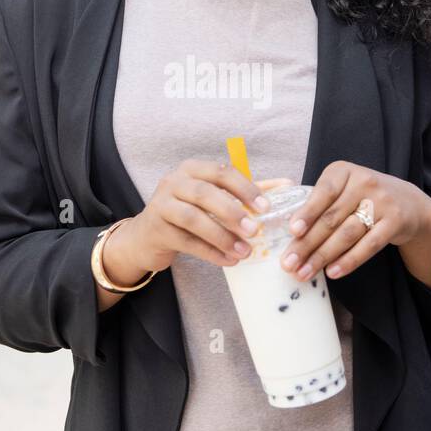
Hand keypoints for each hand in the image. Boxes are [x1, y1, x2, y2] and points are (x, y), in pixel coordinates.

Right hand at [127, 161, 285, 272]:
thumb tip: (285, 185)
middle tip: (255, 230)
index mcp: (192, 169)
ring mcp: (161, 205)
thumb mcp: (212, 198)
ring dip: (221, 236)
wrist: (144, 237)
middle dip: (232, 212)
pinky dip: (210, 252)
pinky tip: (229, 261)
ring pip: (193, 218)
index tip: (266, 207)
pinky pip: (186, 242)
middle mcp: (173, 182)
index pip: (221, 172)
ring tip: (244, 251)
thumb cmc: (185, 213)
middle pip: (204, 193)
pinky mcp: (156, 230)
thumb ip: (245, 191)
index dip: (245, 188)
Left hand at [277, 160, 430, 282]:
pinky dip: (349, 261)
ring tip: (304, 272)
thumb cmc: (363, 197)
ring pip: (347, 234)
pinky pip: (369, 245)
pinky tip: (332, 272)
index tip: (292, 231)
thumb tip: (290, 233)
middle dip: (307, 243)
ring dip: (323, 256)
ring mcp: (382, 202)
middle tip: (289, 263)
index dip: (306, 213)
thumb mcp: (343, 189)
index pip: (322, 192)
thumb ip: (319, 203)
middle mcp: (364, 182)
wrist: (408, 202)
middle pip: (331, 218)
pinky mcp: (395, 222)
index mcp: (343, 171)